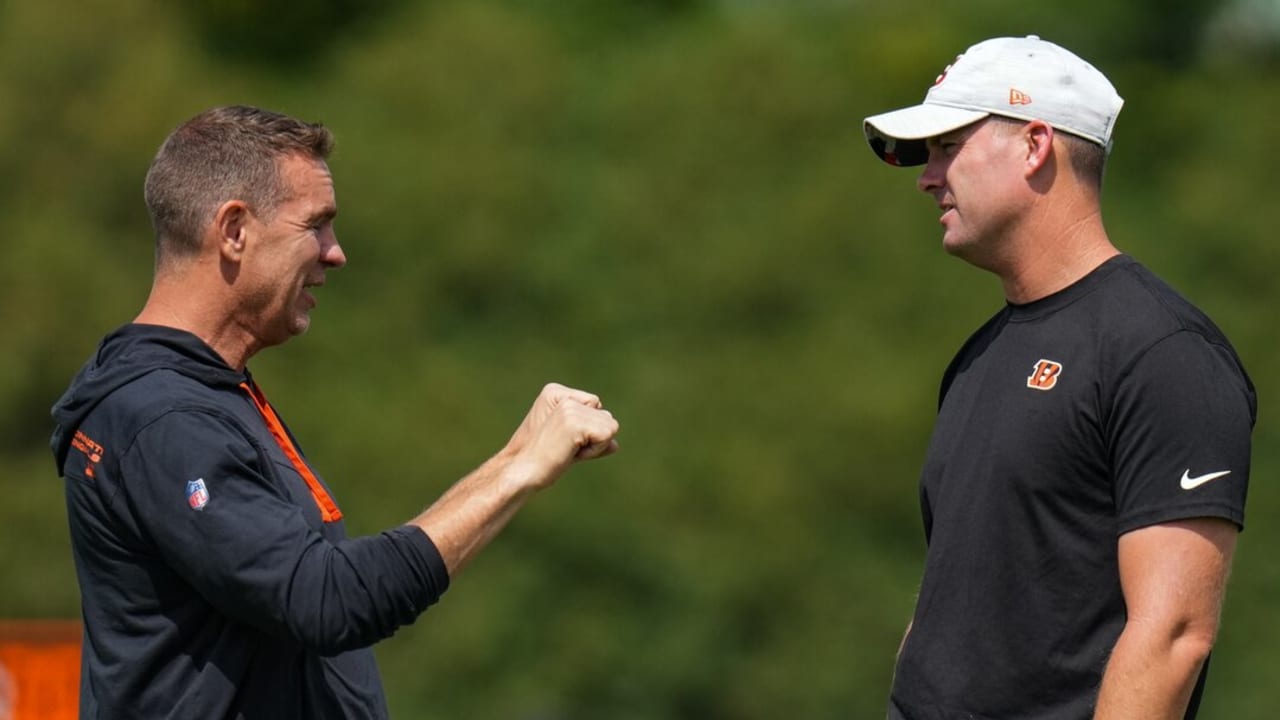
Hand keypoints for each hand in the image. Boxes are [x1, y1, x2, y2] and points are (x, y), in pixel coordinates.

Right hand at [503, 383, 619, 489]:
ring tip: (568, 449)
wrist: (523, 472)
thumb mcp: (570, 444)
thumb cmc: (544, 460)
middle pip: (606, 416)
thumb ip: (592, 438)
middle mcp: (564, 396)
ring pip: (610, 426)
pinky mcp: (574, 422)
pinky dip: (595, 451)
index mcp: (556, 393)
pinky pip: (607, 436)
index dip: (589, 430)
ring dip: (595, 445)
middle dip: (594, 438)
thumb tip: (615, 445)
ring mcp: (569, 408)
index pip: (596, 407)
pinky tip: (572, 453)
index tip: (564, 440)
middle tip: (566, 447)